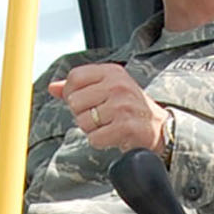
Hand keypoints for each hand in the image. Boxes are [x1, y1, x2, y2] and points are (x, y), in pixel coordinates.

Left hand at [53, 61, 167, 153]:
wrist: (161, 128)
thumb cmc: (130, 108)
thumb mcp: (108, 90)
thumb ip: (79, 87)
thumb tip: (52, 88)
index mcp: (112, 72)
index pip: (74, 78)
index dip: (71, 93)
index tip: (84, 102)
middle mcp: (117, 85)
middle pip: (74, 101)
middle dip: (82, 114)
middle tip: (101, 117)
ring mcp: (121, 106)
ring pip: (82, 122)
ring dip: (92, 129)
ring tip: (109, 126)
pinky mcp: (124, 127)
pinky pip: (94, 138)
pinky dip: (100, 141)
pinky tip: (113, 136)